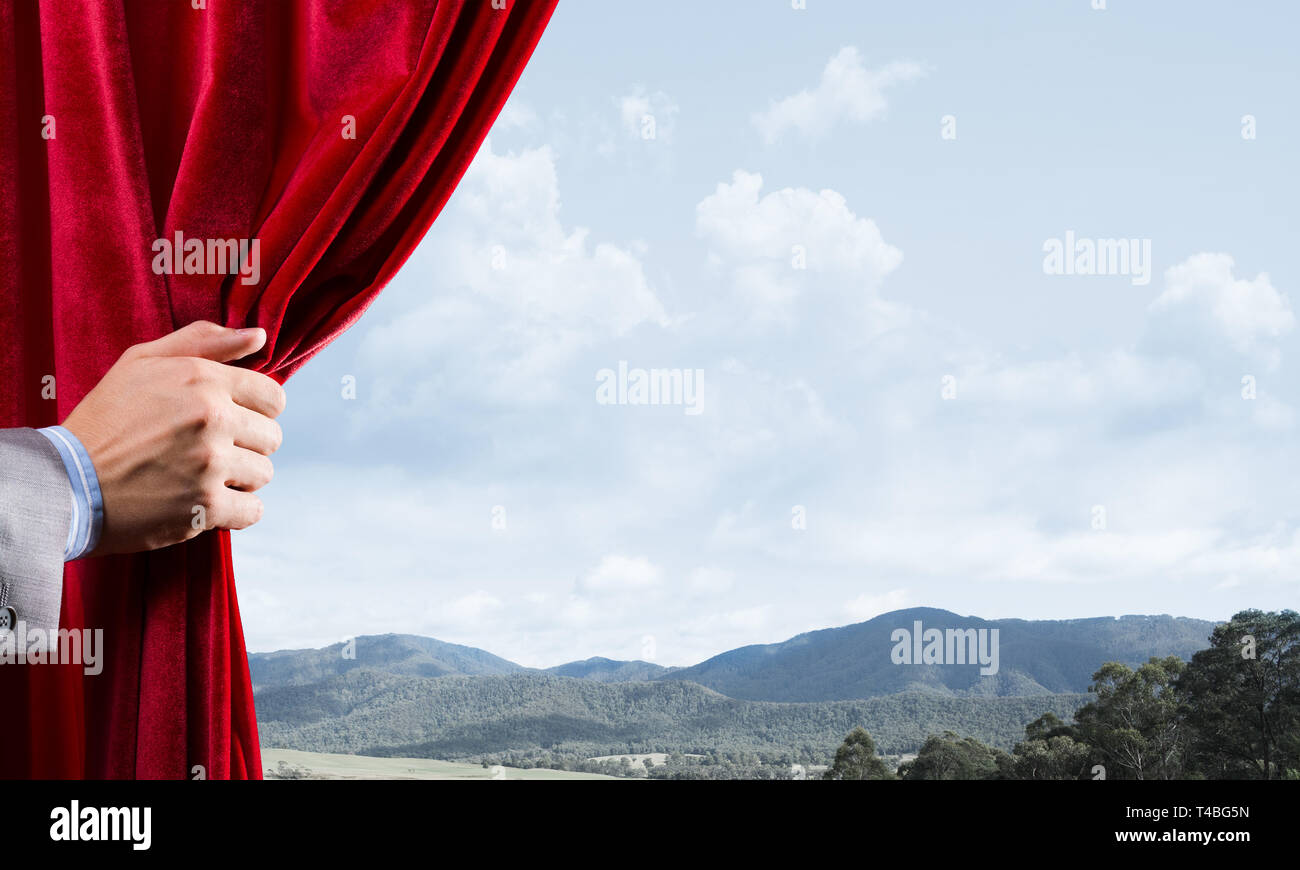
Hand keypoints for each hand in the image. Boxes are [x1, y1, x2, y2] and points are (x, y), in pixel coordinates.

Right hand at [62, 321, 286, 554]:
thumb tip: (258, 336)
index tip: (231, 422)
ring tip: (203, 477)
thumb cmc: (106, 419)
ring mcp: (210, 463)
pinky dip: (237, 512)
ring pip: (264, 474)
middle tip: (209, 452)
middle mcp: (212, 418)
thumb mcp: (142, 362)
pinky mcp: (205, 506)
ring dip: (240, 479)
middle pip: (272, 437)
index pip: (274, 398)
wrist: (65, 480)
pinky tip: (208, 504)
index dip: (255, 412)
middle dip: (246, 446)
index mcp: (203, 380)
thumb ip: (203, 342)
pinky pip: (254, 510)